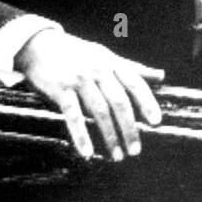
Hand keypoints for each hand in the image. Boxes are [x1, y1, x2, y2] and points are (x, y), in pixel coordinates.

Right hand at [16, 28, 162, 160]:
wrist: (40, 45)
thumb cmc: (79, 54)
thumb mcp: (107, 56)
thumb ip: (133, 68)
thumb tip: (161, 75)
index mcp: (112, 62)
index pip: (135, 83)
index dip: (147, 102)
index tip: (156, 122)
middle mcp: (98, 70)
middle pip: (119, 101)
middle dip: (129, 127)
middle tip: (135, 150)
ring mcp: (79, 79)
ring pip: (99, 111)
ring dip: (109, 136)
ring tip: (117, 156)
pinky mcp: (60, 89)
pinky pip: (73, 116)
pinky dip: (81, 135)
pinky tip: (87, 153)